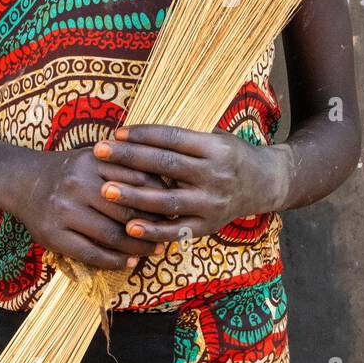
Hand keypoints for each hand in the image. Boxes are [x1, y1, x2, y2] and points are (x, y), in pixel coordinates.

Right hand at [5, 144, 168, 272]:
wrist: (21, 181)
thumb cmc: (68, 170)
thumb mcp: (94, 158)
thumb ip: (124, 166)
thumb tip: (168, 185)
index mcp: (92, 161)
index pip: (137, 180)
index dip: (160, 197)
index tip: (176, 208)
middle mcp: (77, 184)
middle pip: (126, 210)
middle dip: (153, 226)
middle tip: (171, 235)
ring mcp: (63, 210)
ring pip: (111, 235)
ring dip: (137, 247)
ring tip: (154, 251)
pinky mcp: (53, 235)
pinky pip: (90, 253)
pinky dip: (114, 261)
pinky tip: (129, 263)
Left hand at [92, 124, 286, 245]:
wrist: (265, 183)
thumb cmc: (230, 155)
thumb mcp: (215, 137)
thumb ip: (182, 137)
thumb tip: (136, 131)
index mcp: (214, 147)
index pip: (172, 138)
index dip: (143, 134)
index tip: (116, 132)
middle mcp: (214, 174)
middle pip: (165, 165)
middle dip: (129, 158)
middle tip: (98, 152)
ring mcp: (212, 202)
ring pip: (167, 200)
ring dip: (133, 196)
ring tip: (104, 190)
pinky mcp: (209, 226)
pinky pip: (177, 229)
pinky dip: (153, 230)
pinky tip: (129, 227)